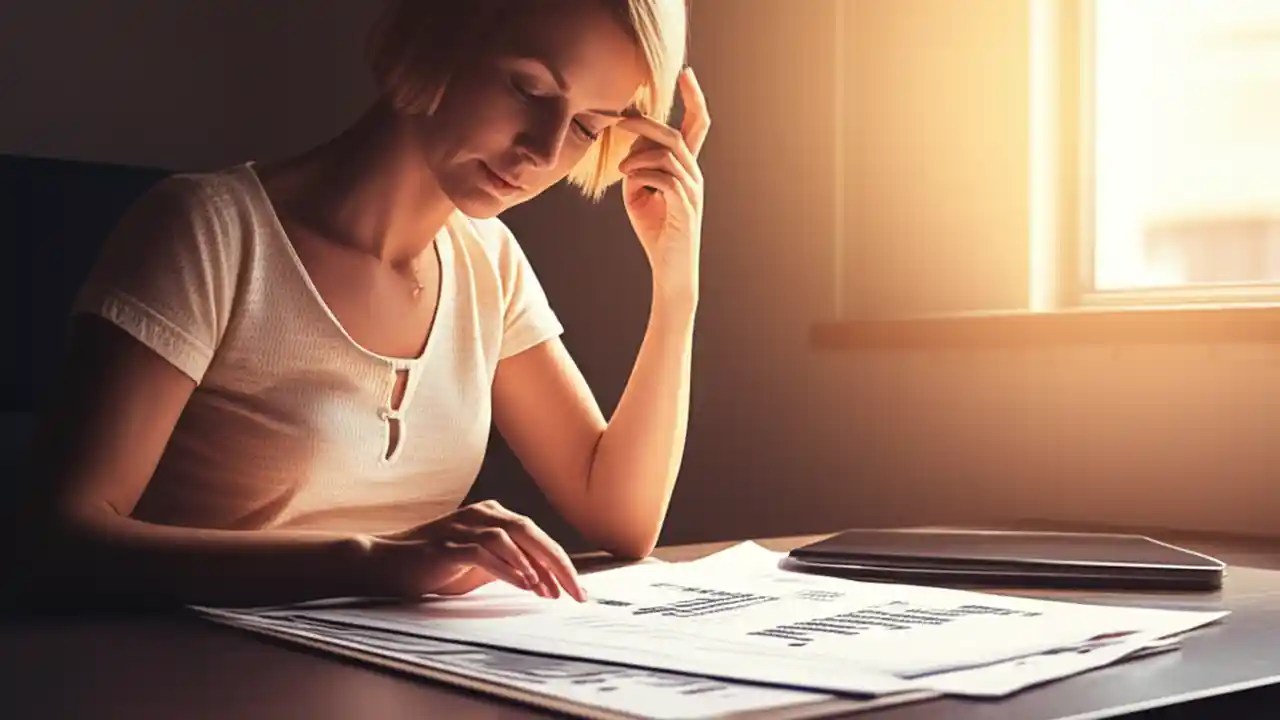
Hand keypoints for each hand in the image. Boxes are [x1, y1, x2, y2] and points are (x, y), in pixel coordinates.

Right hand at [369, 499, 586, 601]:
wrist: (386, 565)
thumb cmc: (434, 567)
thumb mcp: (479, 567)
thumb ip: (509, 566)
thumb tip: (546, 582)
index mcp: (492, 516)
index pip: (536, 536)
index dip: (560, 562)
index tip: (578, 590)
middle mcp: (482, 515)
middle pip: (531, 532)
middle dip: (558, 564)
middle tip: (577, 593)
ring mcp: (463, 527)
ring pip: (511, 537)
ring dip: (535, 566)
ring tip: (550, 593)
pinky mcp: (447, 545)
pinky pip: (484, 552)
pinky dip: (508, 568)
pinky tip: (525, 585)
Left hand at [616, 67, 710, 307]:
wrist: (671, 270)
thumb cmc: (656, 231)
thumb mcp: (639, 194)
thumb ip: (637, 169)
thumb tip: (630, 152)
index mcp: (687, 168)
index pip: (697, 126)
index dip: (694, 98)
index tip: (686, 74)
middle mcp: (695, 175)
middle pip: (676, 134)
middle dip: (647, 122)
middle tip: (620, 117)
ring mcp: (692, 190)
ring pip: (668, 153)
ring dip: (638, 154)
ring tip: (620, 166)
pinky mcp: (684, 207)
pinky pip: (664, 177)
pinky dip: (643, 172)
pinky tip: (627, 179)